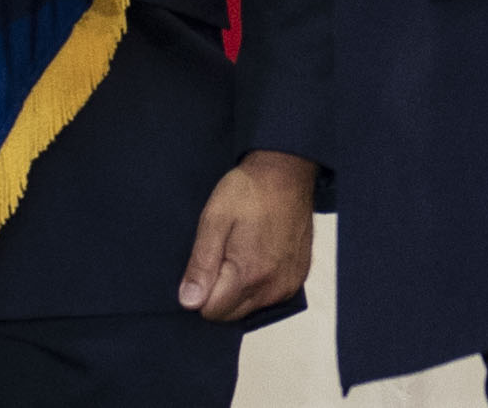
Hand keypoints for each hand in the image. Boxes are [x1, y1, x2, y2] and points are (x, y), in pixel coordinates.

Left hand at [177, 150, 317, 319]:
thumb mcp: (214, 219)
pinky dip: (258, 284)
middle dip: (219, 292)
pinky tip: (256, 254)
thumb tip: (189, 302)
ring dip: (239, 288)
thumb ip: (201, 265)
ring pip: (249, 308)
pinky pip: (269, 297)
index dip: (201, 290)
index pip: (212, 311)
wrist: (286, 172)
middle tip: (222, 252)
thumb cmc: (249, 191)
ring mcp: (288, 286)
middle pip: (231, 314)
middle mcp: (273, 289)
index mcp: (249, 276)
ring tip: (239, 250)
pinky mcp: (298, 279)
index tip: (206, 261)